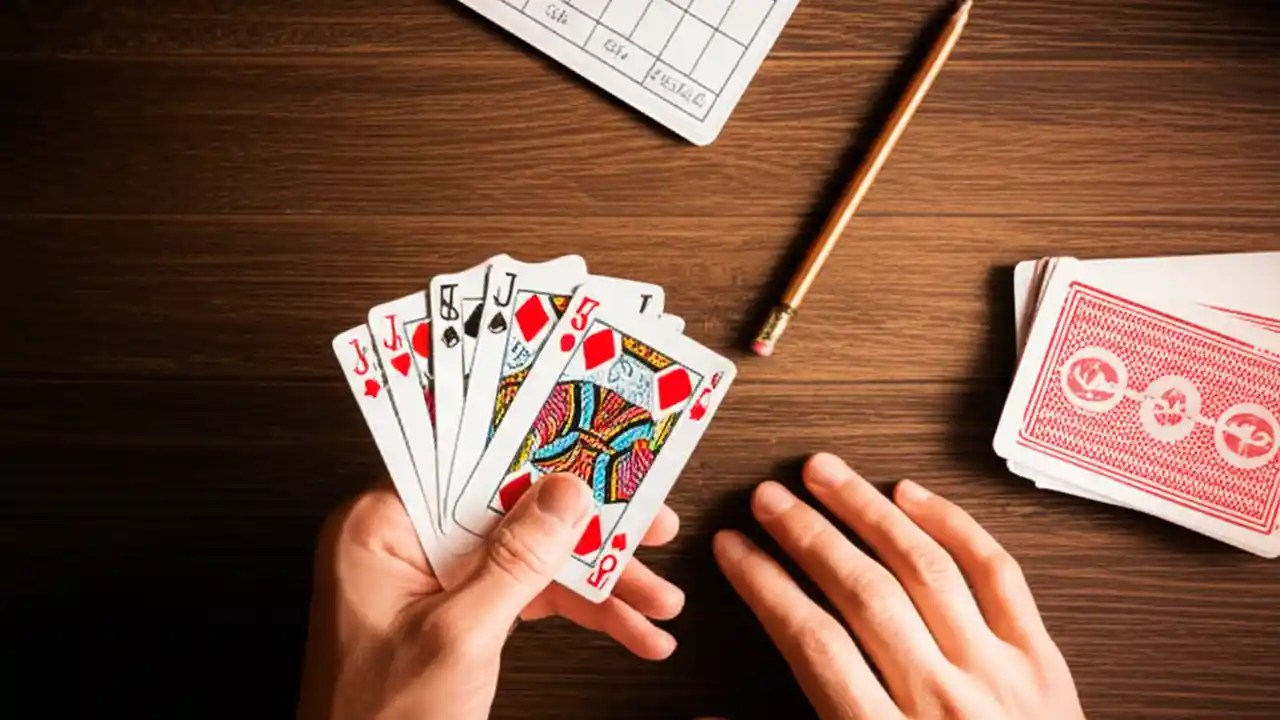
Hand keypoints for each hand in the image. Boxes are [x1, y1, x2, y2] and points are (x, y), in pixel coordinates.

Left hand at [298, 473, 683, 719]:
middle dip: (590, 530)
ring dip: (599, 580)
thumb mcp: (458, 637)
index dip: (544, 456)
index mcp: (379, 527)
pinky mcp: (456, 613)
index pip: (473, 466)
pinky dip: (578, 612)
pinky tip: (629, 628)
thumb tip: (564, 496)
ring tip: (659, 600)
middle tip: (654, 527)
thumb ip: (515, 562)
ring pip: (531, 556)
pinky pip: (526, 596)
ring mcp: (432, 580)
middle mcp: (404, 543)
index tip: (602, 450)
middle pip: (514, 511)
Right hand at [714, 453, 1083, 719]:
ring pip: (924, 567)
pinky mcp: (1043, 662)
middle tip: (768, 497)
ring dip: (867, 510)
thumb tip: (704, 715)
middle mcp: (941, 701)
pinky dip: (954, 525)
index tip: (734, 548)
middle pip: (862, 592)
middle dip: (806, 534)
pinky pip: (997, 574)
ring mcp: (1000, 675)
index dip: (764, 584)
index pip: (811, 641)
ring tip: (824, 473)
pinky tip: (911, 495)